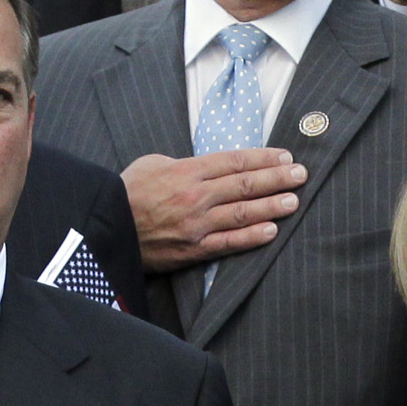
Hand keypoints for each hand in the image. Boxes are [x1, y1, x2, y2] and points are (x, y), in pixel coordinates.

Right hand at [122, 148, 302, 267]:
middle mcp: (196, 196)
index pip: (235, 161)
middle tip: (301, 174)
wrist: (106, 227)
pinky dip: (253, 236)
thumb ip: (184, 163)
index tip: (284, 156)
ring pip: (243, 212)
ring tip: (295, 200)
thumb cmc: (126, 192)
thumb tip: (208, 165)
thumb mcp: (153, 163)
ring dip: (273, 205)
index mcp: (186, 170)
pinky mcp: (193, 249)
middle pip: (246, 184)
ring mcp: (196, 224)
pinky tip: (272, 230)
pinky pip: (229, 242)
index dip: (264, 158)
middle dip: (278, 177)